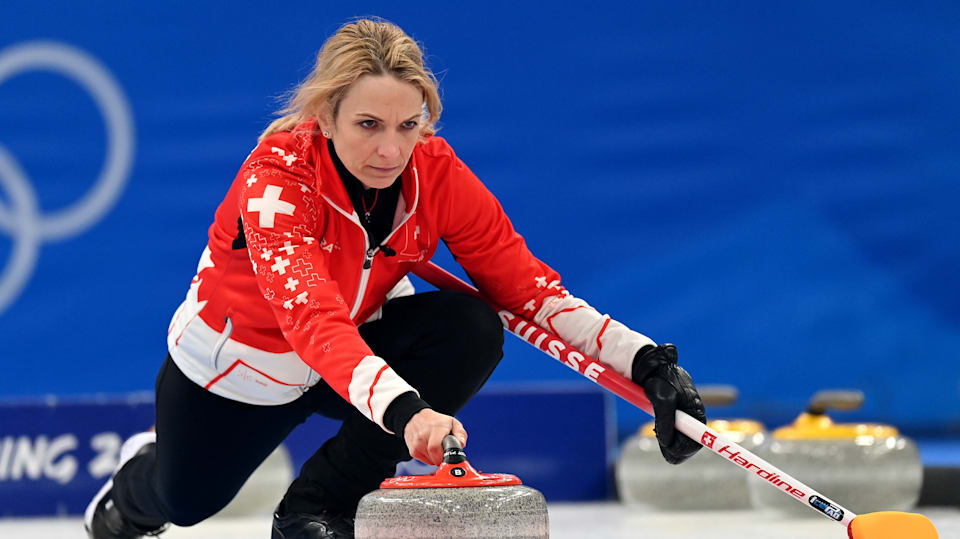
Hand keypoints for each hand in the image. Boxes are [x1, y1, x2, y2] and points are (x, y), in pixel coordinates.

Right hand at [402, 409, 466, 465]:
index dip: (444, 455)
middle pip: (434, 458)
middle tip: (445, 451)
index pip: (435, 448)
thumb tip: (461, 444)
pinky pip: (425, 461)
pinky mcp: (413, 451)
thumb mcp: (452, 422)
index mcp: (435, 428)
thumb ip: (460, 433)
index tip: (449, 455)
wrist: (417, 417)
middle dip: (442, 458)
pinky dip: (430, 458)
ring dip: (436, 458)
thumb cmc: (436, 421)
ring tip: (437, 447)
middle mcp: (423, 436)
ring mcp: (416, 444)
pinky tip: (430, 448)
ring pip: (430, 461)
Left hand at [631, 344, 705, 464]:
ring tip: (657, 426)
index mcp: (697, 413)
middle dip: (673, 447)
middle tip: (658, 437)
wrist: (654, 371)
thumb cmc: (660, 380)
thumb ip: (665, 419)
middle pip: (689, 447)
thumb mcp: (662, 398)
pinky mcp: (676, 423)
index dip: (686, 450)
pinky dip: (664, 438)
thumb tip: (666, 441)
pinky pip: (672, 439)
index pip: (699, 441)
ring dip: (667, 443)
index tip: (671, 451)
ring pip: (679, 445)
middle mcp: (694, 420)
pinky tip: (658, 426)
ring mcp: (685, 422)